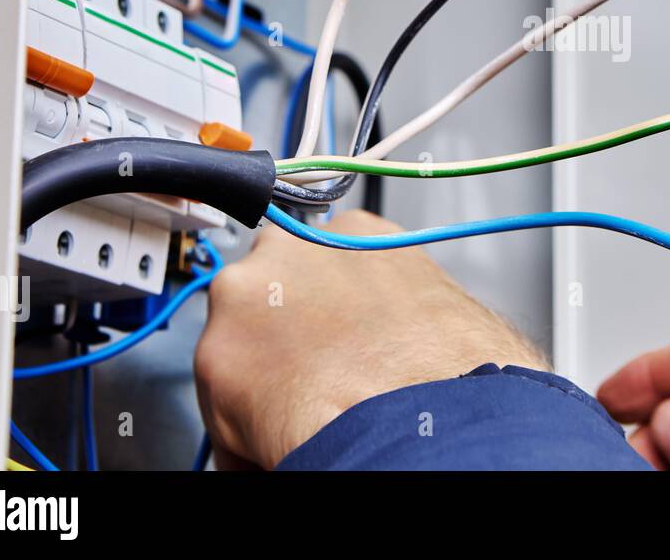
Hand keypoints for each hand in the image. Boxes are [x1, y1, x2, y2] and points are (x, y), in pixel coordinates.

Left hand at [193, 209, 546, 468]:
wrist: (430, 415)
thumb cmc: (450, 369)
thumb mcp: (437, 305)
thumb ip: (391, 300)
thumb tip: (392, 336)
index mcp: (354, 232)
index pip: (320, 264)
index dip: (323, 310)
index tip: (329, 335)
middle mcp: (293, 248)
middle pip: (269, 292)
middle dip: (282, 335)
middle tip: (315, 376)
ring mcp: (249, 294)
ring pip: (238, 341)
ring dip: (261, 376)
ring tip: (303, 411)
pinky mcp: (218, 355)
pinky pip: (221, 403)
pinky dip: (245, 427)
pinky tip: (286, 436)